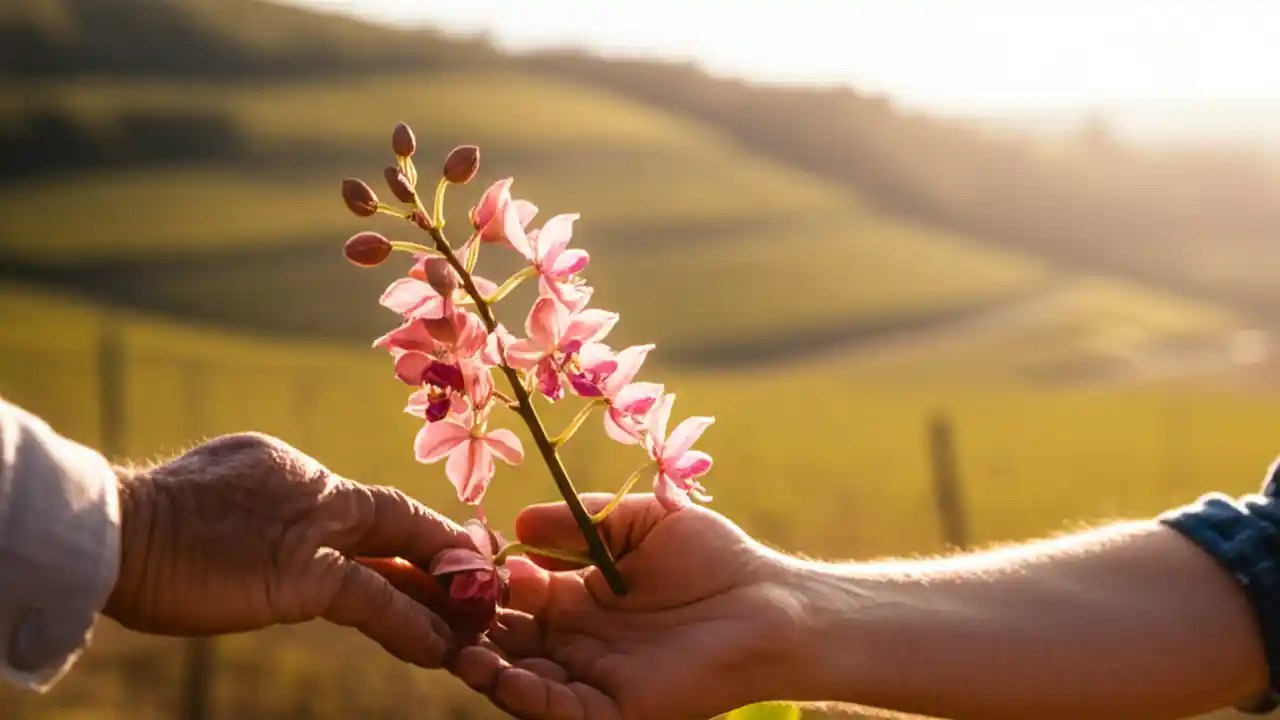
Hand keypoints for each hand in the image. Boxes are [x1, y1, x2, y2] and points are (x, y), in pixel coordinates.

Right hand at [104, 432, 473, 667]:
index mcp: (292, 471)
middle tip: (487, 581)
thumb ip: (258, 511)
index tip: (443, 551)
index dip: (408, 529)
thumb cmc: (145, 522)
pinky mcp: (299, 573)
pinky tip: (442, 649)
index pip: (365, 505)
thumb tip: (270, 532)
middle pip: (399, 519)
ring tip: (482, 623)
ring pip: (400, 555)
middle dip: (446, 551)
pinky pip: (371, 601)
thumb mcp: (217, 499)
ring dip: (443, 591)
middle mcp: (312, 488)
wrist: (108, 529)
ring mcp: (309, 527)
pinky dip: (409, 624)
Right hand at [452, 494, 806, 718]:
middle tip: (431, 612)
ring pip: (520, 680)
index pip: (513, 593)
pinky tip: (502, 676)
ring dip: (484, 667)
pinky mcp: (615, 708)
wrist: (771, 602)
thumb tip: (516, 525)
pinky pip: (560, 710)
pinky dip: (526, 697)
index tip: (448, 560)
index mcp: (579, 596)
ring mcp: (593, 676)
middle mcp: (577, 640)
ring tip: (456, 649)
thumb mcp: (640, 521)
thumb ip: (580, 523)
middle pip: (505, 640)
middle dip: (468, 628)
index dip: (480, 579)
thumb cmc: (715, 556)